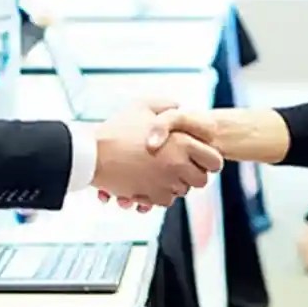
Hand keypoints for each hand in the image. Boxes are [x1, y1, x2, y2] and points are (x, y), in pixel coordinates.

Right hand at [91, 99, 222, 209]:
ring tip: (160, 172)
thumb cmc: (117, 129)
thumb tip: (179, 107)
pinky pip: (166, 201)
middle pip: (202, 181)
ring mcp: (165, 183)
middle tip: (181, 166)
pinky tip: (149, 181)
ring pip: (183, 192)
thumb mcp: (143, 106)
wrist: (93, 153)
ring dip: (175, 184)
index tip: (200, 158)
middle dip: (193, 175)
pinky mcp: (151, 196)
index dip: (209, 160)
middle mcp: (177, 165)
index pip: (214, 160)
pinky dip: (160, 194)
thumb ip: (166, 105)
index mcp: (182, 142)